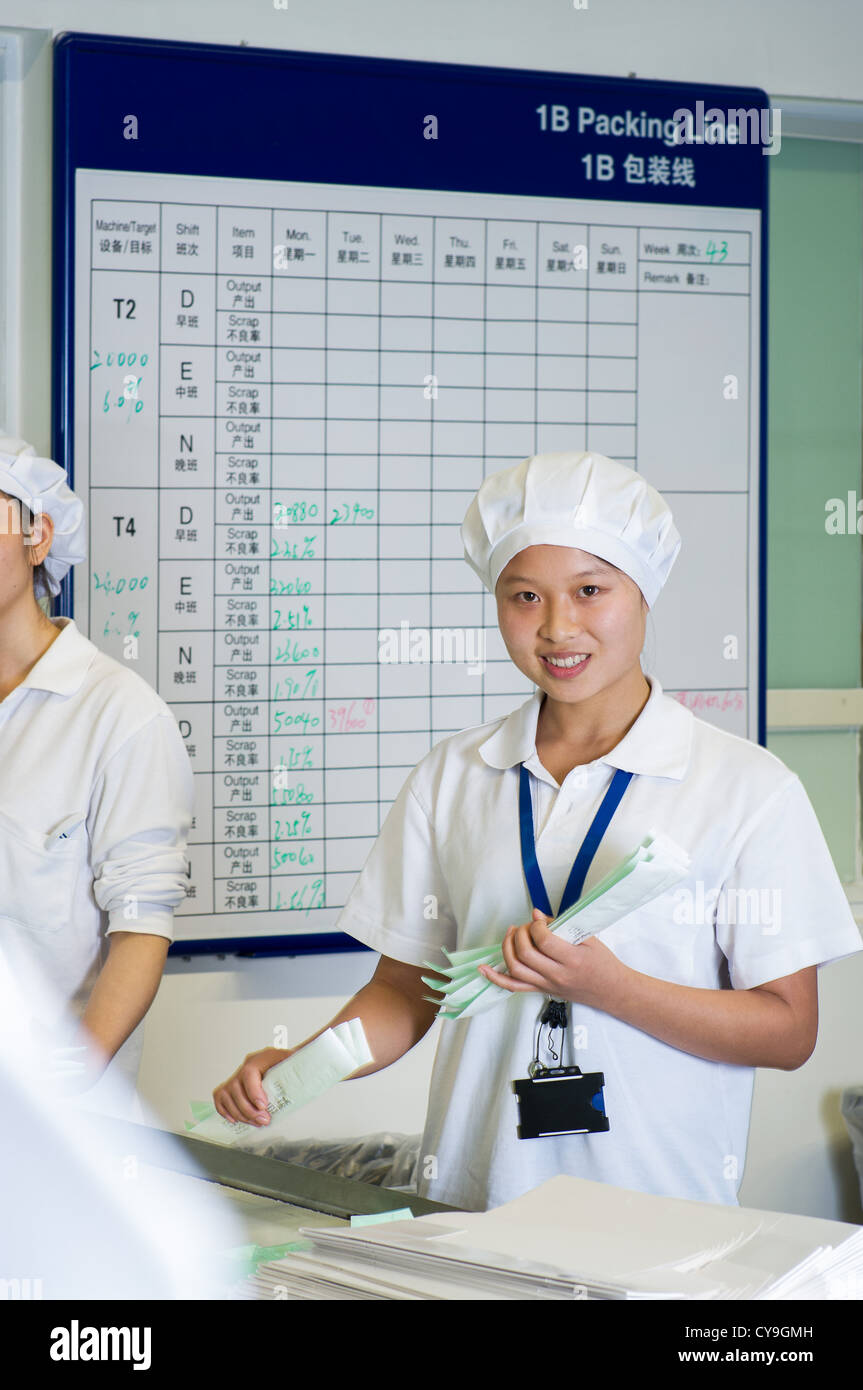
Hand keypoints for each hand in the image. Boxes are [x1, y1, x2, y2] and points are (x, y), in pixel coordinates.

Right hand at [213, 1046, 291, 1125]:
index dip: (253, 1091)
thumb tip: (305, 1063)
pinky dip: (225, 1111)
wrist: (283, 1062)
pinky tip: (237, 1119)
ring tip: (257, 1122)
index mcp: (259, 1058)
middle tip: (264, 1120)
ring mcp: (235, 1077)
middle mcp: (244, 1066)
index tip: (263, 1106)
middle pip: (236, 1088)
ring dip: (241, 1114)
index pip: (249, 1072)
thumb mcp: (294, 1060)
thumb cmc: (288, 1064)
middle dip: (249, 1110)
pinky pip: (219, 1098)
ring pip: (227, 1096)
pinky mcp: (230, 1087)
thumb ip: (297, 1061)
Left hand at [477, 908, 627, 1008]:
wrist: (612, 991)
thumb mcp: (589, 939)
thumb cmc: (603, 963)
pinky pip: (514, 987)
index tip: (540, 921)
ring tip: (512, 935)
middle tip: (526, 926)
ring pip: (516, 969)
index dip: (537, 926)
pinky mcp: (542, 991)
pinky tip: (484, 969)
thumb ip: (562, 926)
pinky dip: (496, 978)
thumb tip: (537, 913)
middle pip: (526, 954)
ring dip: (507, 948)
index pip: (544, 940)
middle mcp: (558, 975)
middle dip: (520, 934)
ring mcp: (548, 985)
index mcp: (573, 959)